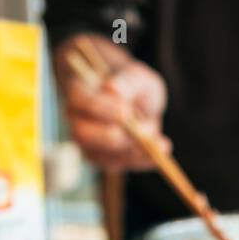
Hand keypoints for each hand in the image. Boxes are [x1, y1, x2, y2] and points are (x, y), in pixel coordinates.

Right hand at [53, 34, 170, 171]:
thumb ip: (127, 80)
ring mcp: (87, 143)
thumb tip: (112, 89)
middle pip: (83, 134)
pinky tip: (161, 152)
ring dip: (133, 151)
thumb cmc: (131, 85)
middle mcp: (76, 120)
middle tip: (146, 131)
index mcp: (78, 92)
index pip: (79, 100)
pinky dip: (140, 161)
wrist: (134, 101)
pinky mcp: (102, 159)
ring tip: (162, 142)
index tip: (126, 110)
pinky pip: (118, 164)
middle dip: (115, 136)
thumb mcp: (136, 75)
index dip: (101, 108)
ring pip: (102, 155)